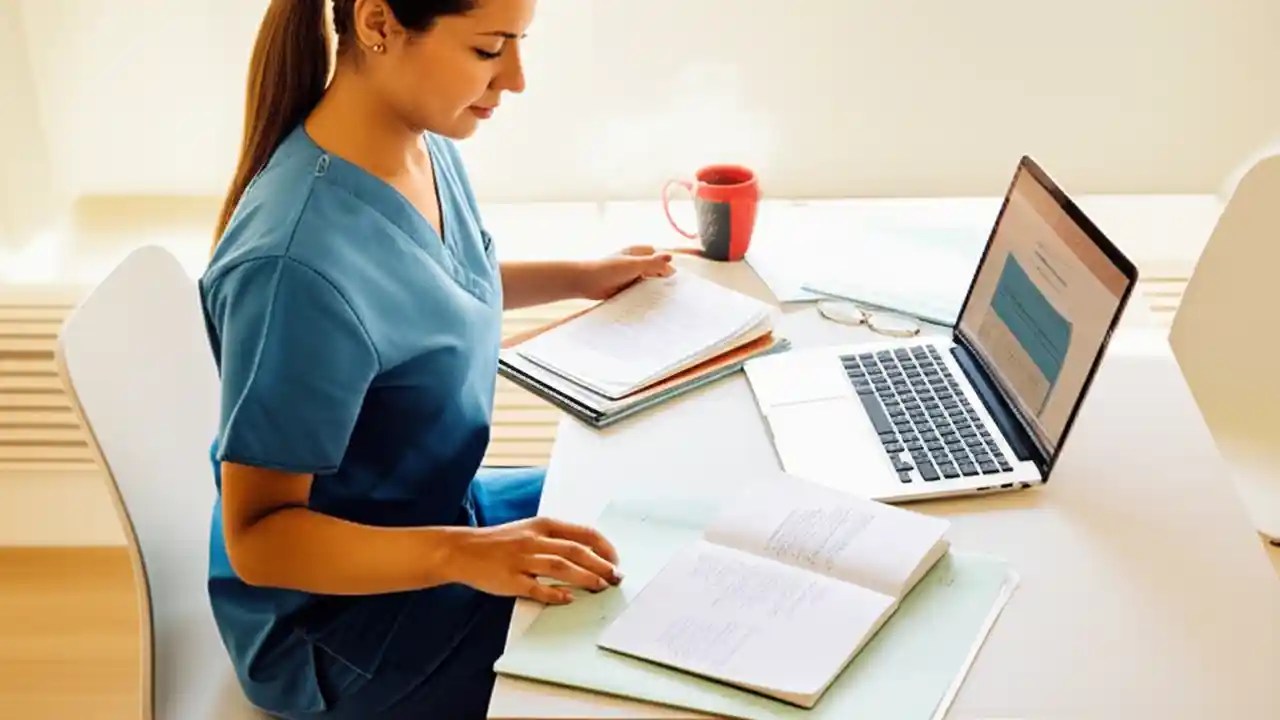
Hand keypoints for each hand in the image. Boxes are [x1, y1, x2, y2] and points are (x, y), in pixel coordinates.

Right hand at [444, 516, 622, 604]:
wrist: (463, 550)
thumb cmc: (500, 542)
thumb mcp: (530, 529)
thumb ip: (556, 538)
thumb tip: (587, 552)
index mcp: (542, 525)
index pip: (582, 533)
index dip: (604, 547)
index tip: (616, 559)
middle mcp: (534, 540)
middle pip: (576, 551)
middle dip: (601, 564)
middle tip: (616, 577)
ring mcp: (522, 560)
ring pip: (561, 567)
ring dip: (584, 577)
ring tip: (600, 587)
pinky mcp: (510, 580)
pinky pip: (537, 588)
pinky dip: (555, 594)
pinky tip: (568, 599)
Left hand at [577, 245, 676, 300]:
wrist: (586, 283)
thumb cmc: (608, 269)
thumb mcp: (633, 264)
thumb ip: (653, 262)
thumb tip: (671, 260)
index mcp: (638, 252)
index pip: (660, 257)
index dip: (668, 266)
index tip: (678, 278)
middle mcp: (636, 263)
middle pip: (656, 271)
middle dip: (663, 279)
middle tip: (675, 292)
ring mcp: (631, 276)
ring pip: (649, 282)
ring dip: (655, 290)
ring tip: (666, 302)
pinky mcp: (626, 289)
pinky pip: (640, 292)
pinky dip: (646, 297)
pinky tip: (652, 306)